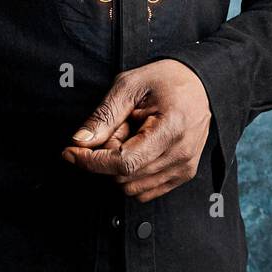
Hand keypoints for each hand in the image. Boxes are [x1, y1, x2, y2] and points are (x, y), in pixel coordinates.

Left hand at [61, 59, 212, 202]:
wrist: (199, 84)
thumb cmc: (167, 80)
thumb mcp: (130, 85)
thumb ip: (104, 115)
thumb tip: (80, 141)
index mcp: (172, 129)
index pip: (124, 162)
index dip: (92, 161)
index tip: (71, 152)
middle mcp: (182, 154)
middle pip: (125, 176)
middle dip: (107, 155)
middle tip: (117, 127)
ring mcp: (184, 167)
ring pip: (132, 187)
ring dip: (120, 166)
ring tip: (131, 135)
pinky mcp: (183, 174)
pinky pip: (145, 191)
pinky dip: (132, 175)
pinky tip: (139, 148)